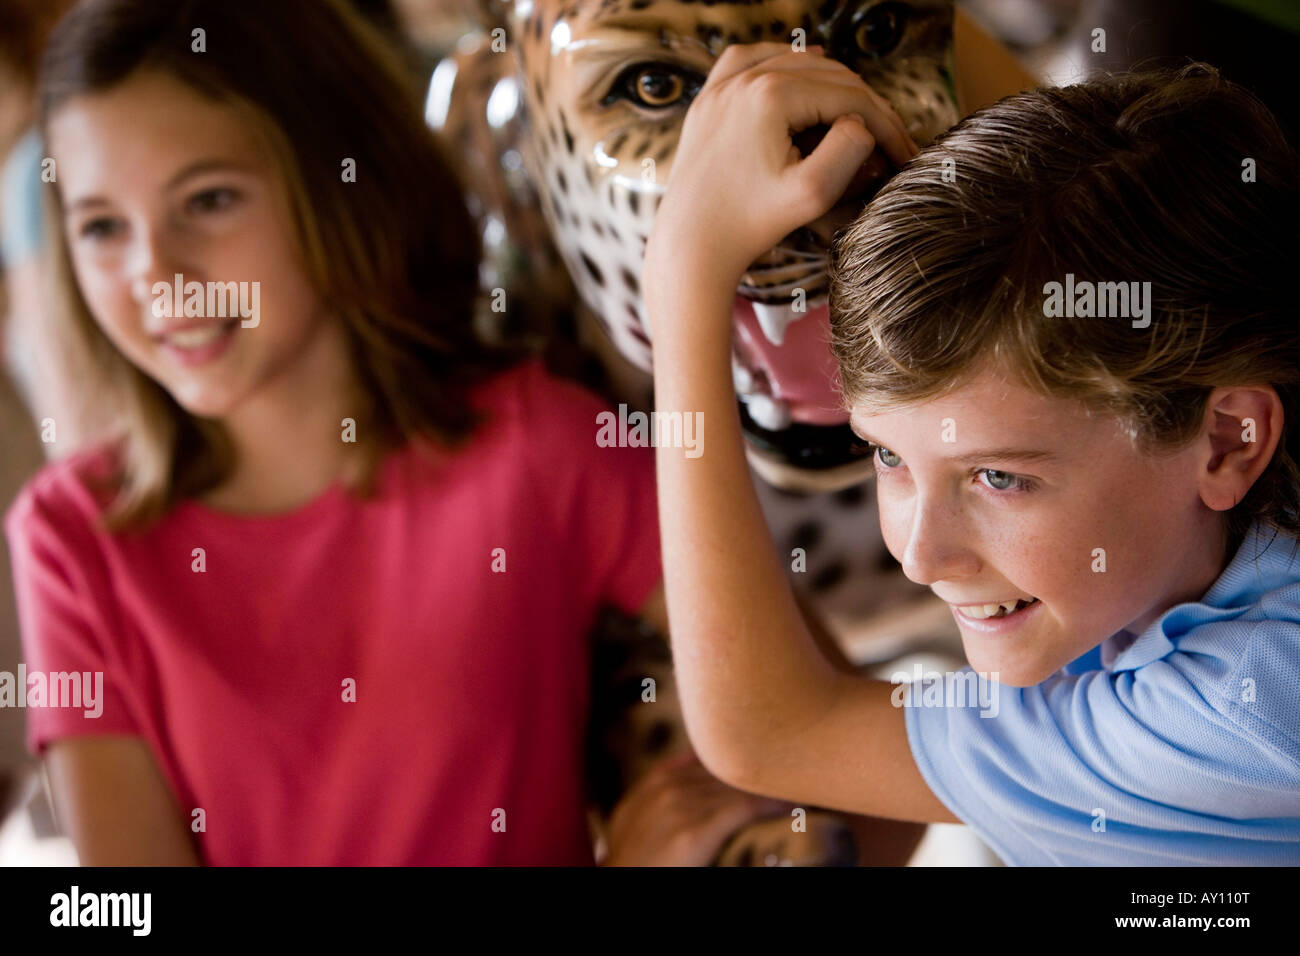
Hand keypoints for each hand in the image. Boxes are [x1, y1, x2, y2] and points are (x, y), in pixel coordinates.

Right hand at [600, 749, 793, 865]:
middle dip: (760, 768)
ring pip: (738, 785)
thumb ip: (662, 790)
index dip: (742, 757)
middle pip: (728, 768)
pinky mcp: (694, 830)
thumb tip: (694, 765)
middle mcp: (670, 785)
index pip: (710, 756)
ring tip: (801, 780)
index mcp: (658, 780)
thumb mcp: (635, 815)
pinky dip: (770, 805)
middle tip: (796, 764)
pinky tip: (792, 805)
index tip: (771, 756)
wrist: (619, 880)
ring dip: (771, 783)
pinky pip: (743, 808)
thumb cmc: (631, 857)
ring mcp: (681, 806)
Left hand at [644, 41, 918, 303]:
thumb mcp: (812, 194)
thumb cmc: (747, 226)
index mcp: (771, 96)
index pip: (851, 97)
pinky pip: (748, 61)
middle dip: (864, 107)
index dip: (886, 125)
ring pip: (794, 62)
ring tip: (857, 116)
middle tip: (887, 141)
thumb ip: (849, 149)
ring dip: (831, 85)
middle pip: (828, 76)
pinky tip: (798, 74)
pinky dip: (779, 64)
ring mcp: (721, 87)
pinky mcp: (707, 101)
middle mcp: (743, 79)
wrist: (689, 247)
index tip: (903, 154)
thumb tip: (859, 122)